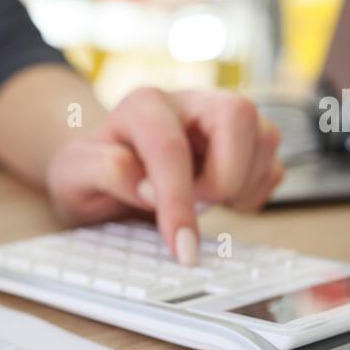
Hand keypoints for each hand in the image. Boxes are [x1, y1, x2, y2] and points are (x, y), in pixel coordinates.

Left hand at [46, 88, 282, 264]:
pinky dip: (253, 194)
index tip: (181, 248)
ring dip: (240, 187)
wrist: (102, 167)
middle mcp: (189, 101)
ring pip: (266, 137)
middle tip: (192, 203)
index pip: (170, 148)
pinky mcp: (247, 141)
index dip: (178, 202)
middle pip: (237, 116)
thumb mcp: (75, 174)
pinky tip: (219, 200)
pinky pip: (274, 165)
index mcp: (142, 105)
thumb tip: (149, 188)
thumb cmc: (90, 169)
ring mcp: (223, 118)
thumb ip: (105, 171)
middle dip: (222, 178)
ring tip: (201, 200)